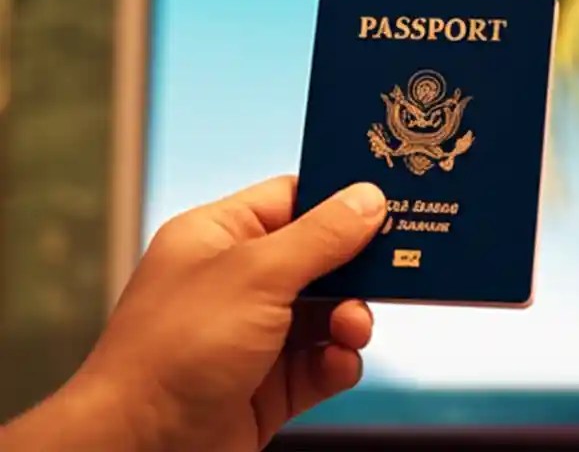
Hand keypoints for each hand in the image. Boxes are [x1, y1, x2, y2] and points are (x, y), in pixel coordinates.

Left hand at [1, 176, 387, 451]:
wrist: (139, 450)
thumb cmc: (171, 353)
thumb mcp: (256, 276)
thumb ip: (321, 236)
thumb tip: (368, 197)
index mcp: (219, 237)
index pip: (293, 200)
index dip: (340, 200)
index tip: (389, 203)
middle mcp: (238, 282)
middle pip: (323, 259)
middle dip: (357, 271)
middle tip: (393, 272)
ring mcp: (255, 336)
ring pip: (330, 313)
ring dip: (352, 319)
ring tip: (352, 330)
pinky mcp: (270, 385)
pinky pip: (324, 363)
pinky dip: (339, 362)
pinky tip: (336, 364)